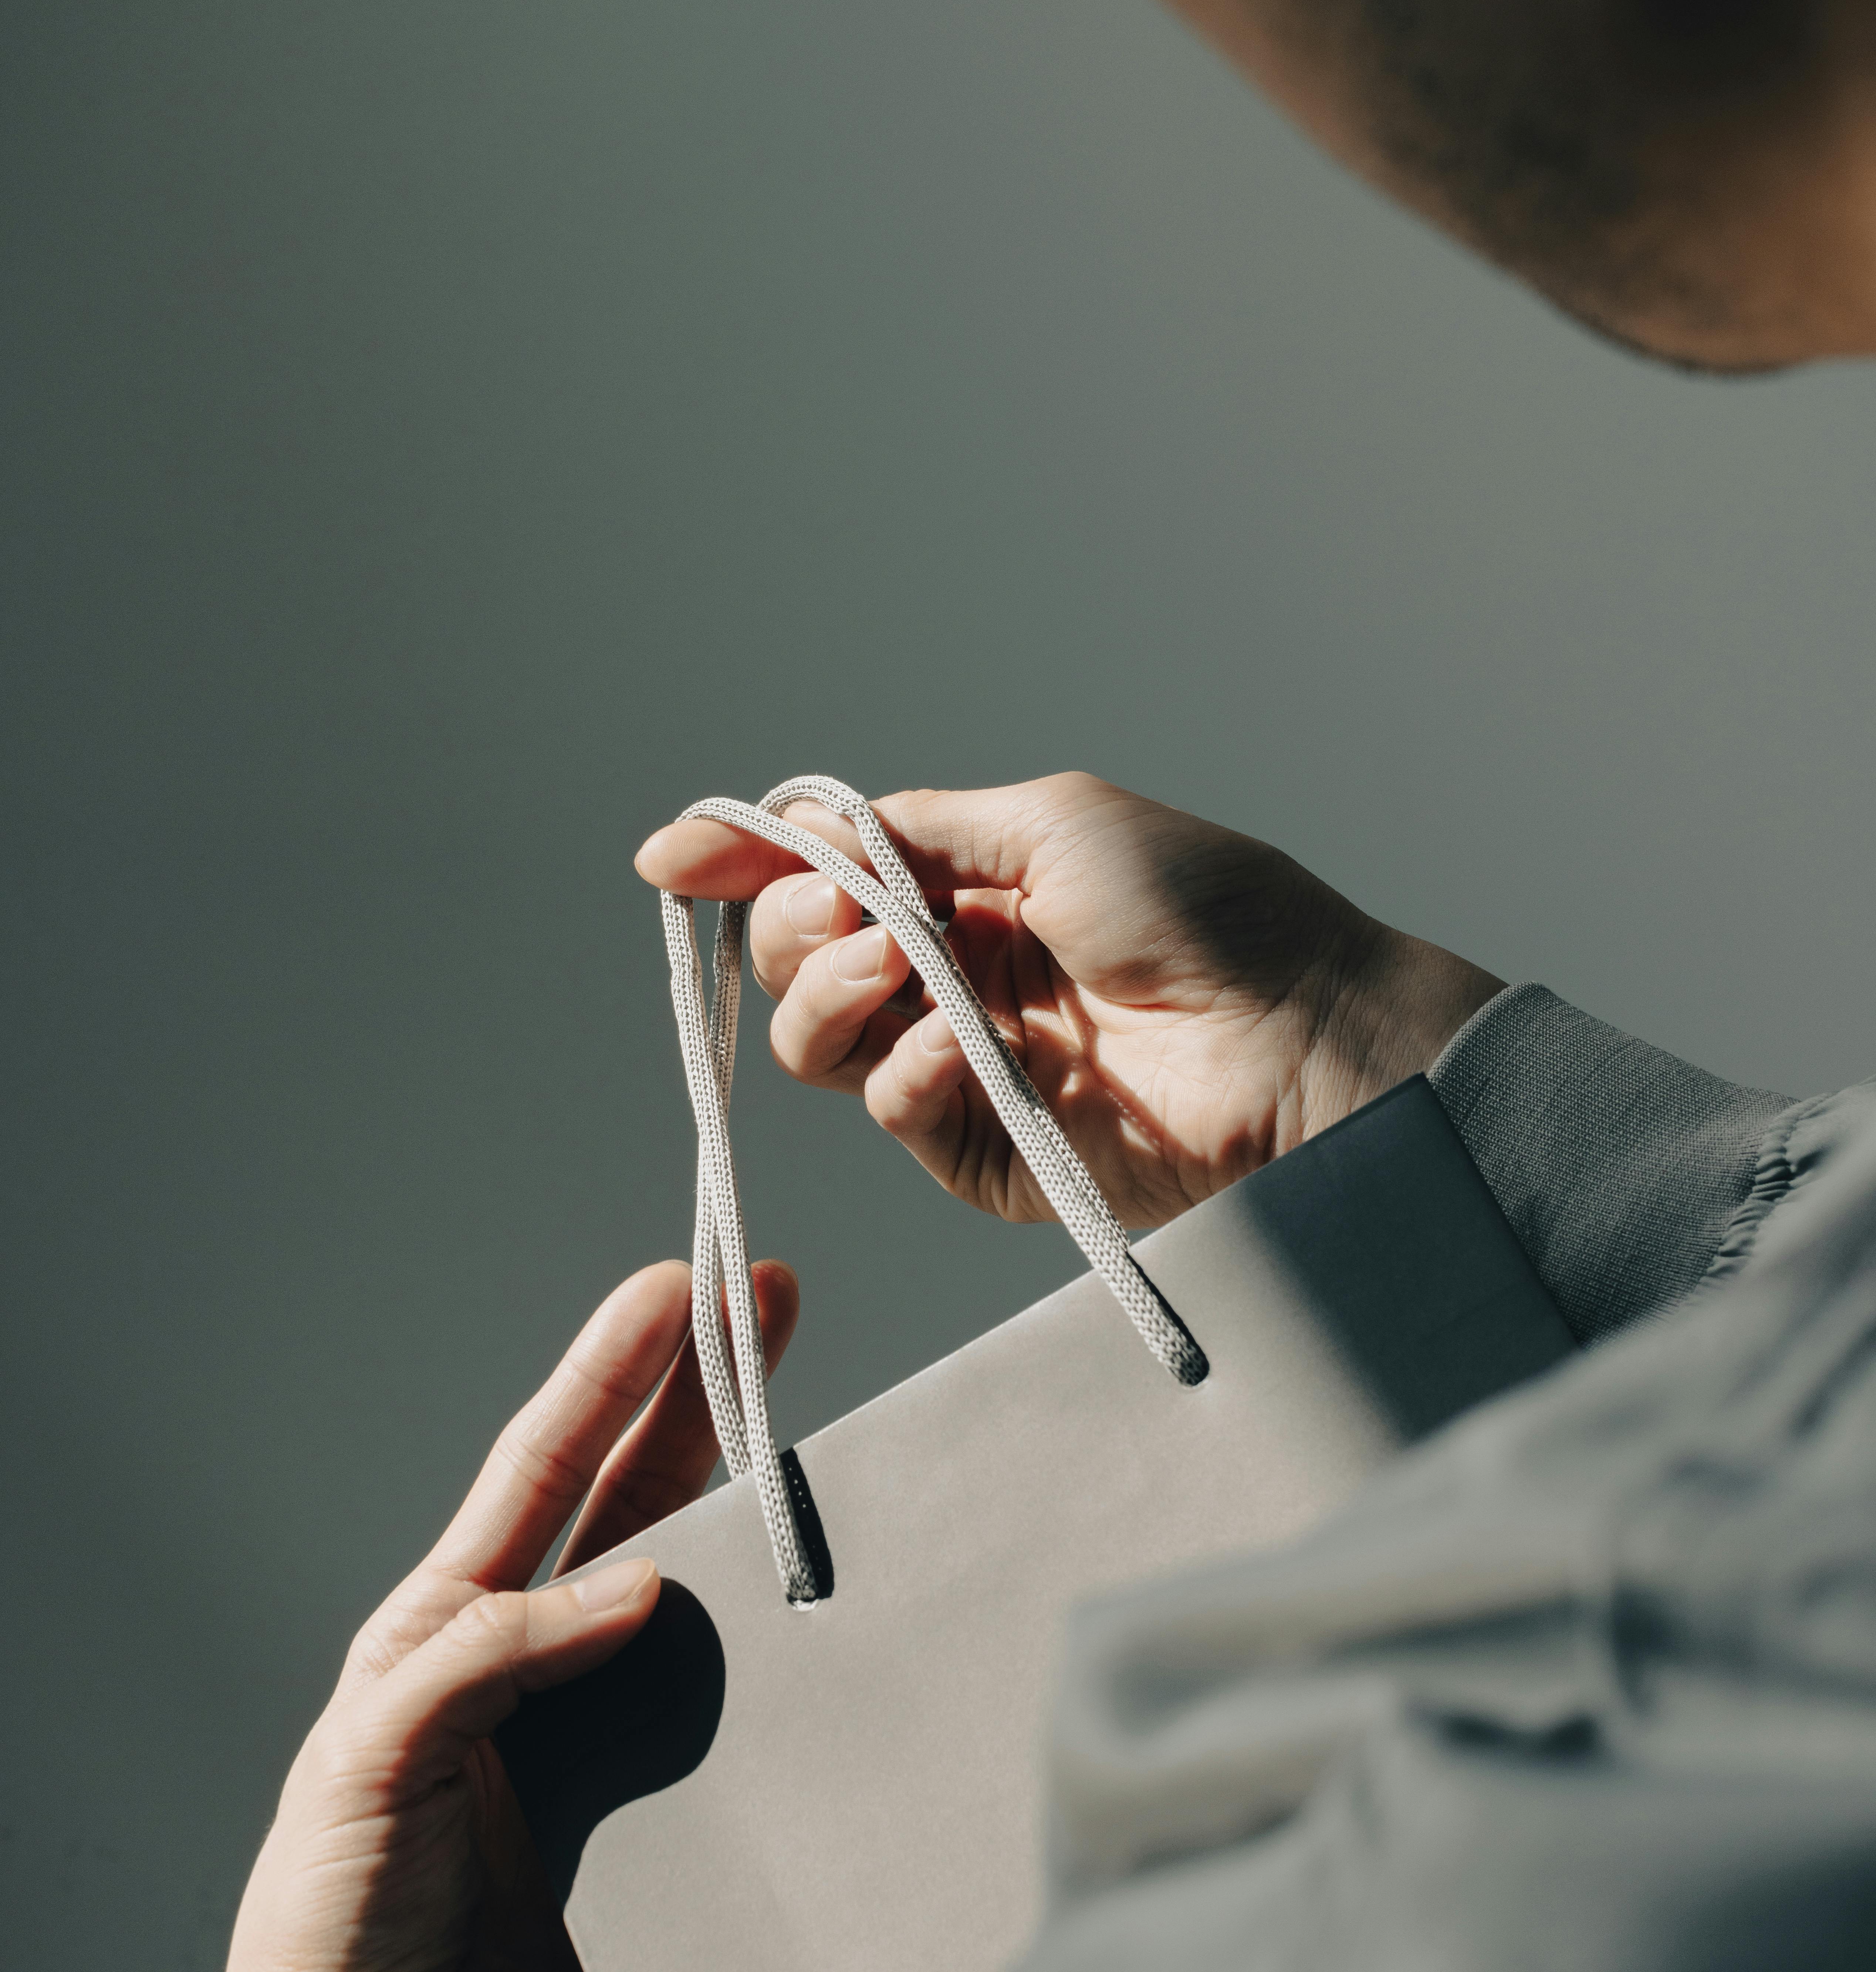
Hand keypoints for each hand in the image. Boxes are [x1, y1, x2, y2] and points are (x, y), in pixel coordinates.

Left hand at [205, 1256, 798, 1971]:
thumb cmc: (344, 1921)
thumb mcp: (370, 1762)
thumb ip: (489, 1660)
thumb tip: (639, 1588)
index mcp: (450, 1629)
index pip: (546, 1470)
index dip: (614, 1374)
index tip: (679, 1289)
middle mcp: (540, 1660)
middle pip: (640, 1497)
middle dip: (707, 1393)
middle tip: (772, 1299)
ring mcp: (613, 1726)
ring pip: (702, 1585)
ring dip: (758, 1504)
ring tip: (817, 1420)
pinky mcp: (672, 1805)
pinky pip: (740, 1709)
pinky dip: (784, 1653)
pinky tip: (830, 1604)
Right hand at [636, 773, 1499, 1231]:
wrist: (1297, 1037)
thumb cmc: (1204, 911)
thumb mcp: (1047, 822)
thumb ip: (904, 828)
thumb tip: (782, 823)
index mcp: (971, 887)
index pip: (824, 874)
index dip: (742, 863)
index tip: (671, 858)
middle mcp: (955, 974)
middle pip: (798, 959)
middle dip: (797, 927)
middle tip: (857, 914)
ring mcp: (967, 1065)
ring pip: (819, 1041)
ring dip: (833, 993)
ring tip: (902, 967)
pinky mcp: (987, 1149)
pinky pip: (892, 1110)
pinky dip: (904, 1071)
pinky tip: (959, 1047)